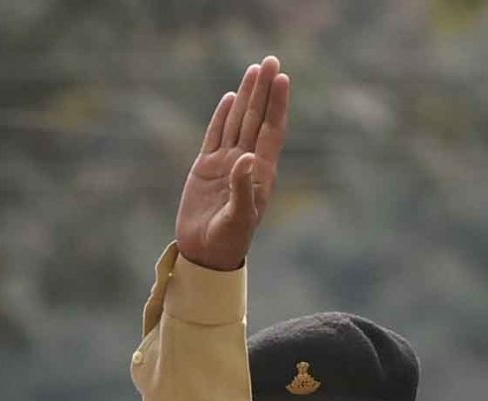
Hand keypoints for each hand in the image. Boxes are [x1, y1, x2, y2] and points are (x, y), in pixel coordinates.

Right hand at [175, 56, 290, 271]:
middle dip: (264, 90)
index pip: (271, 131)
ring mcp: (226, 163)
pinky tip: (231, 98)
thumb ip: (243, 187)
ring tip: (254, 69)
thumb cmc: (228, 241)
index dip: (277, 104)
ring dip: (247, 96)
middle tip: (271, 60)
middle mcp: (246, 163)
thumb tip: (247, 157)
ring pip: (238, 121)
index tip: (282, 79)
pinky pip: (216, 135)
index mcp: (261, 173)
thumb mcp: (238, 218)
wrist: (205, 254)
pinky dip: (222, 116)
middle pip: (257, 118)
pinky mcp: (206, 168)